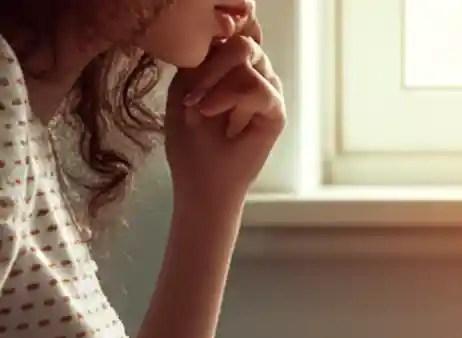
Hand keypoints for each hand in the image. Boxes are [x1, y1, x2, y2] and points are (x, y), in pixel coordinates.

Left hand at [165, 3, 284, 209]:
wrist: (203, 182)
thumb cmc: (191, 140)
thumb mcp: (183, 88)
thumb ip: (200, 59)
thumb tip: (223, 30)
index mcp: (230, 65)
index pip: (230, 32)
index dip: (214, 38)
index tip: (189, 69)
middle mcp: (253, 73)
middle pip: (239, 40)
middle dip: (210, 63)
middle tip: (192, 94)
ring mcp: (267, 91)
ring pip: (249, 57)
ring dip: (218, 82)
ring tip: (201, 108)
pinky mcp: (276, 112)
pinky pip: (260, 87)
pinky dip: (233, 98)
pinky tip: (216, 115)